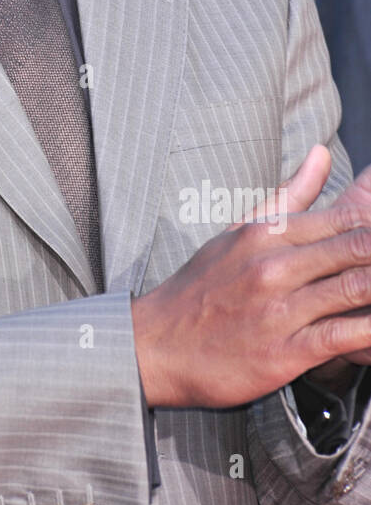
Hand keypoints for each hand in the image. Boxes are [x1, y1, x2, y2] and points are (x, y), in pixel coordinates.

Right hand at [132, 146, 370, 407]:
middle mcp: (275, 266)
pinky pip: (343, 338)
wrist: (154, 344)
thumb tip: (319, 152)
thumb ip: (287, 195)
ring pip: (357, 289)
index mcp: (267, 233)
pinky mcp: (283, 352)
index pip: (346, 217)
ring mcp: (280, 309)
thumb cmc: (199, 288)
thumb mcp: (238, 233)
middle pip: (359, 248)